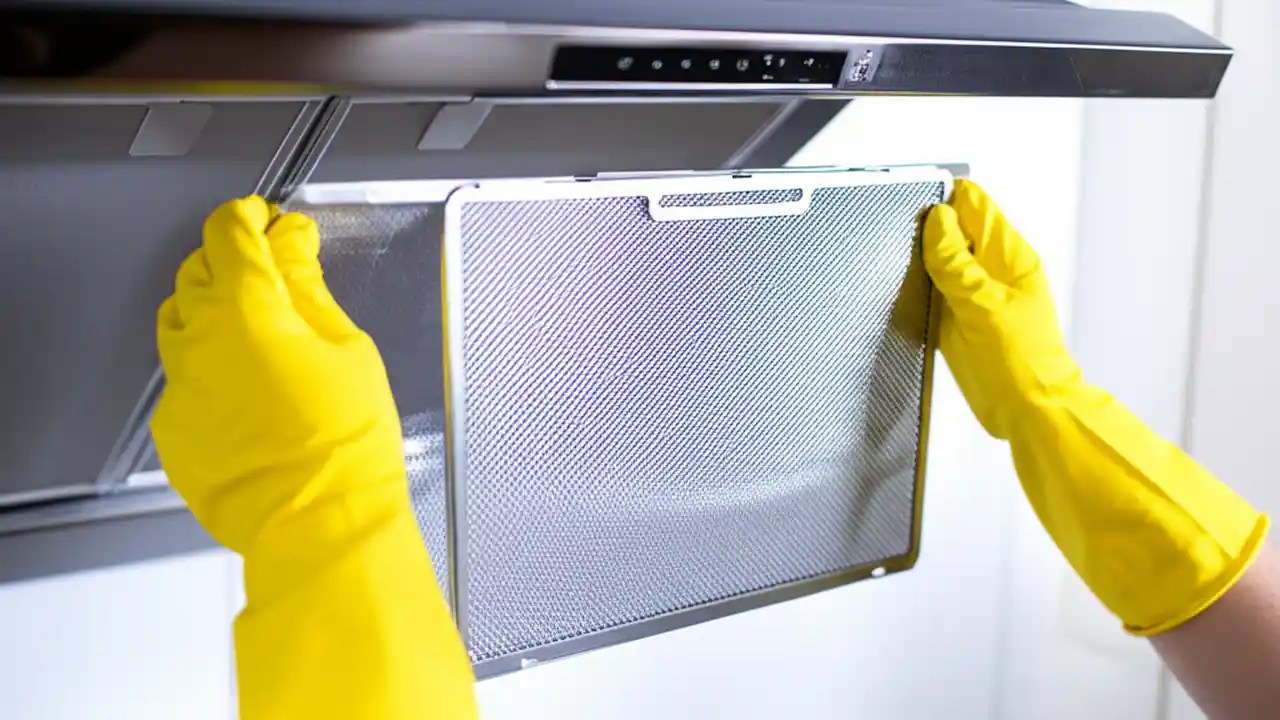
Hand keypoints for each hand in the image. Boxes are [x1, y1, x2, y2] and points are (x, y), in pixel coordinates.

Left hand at [151, 197, 475, 718]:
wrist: (321, 524)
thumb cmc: (347, 442)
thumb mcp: (346, 347)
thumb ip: (308, 286)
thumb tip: (292, 241)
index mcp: (247, 308)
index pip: (228, 233)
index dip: (249, 218)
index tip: (267, 221)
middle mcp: (199, 339)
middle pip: (196, 272)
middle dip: (231, 264)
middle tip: (274, 279)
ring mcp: (179, 386)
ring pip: (180, 325)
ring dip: (212, 314)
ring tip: (260, 340)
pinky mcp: (174, 428)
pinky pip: (182, 380)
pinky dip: (209, 372)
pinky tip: (250, 397)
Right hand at [922, 179, 1080, 438]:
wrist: (1030, 412)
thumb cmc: (1020, 361)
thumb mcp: (982, 306)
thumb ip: (955, 262)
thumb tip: (936, 218)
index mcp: (1008, 254)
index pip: (973, 203)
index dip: (943, 201)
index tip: (914, 213)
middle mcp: (992, 268)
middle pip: (953, 228)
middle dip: (926, 233)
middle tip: (907, 251)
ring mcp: (976, 293)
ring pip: (941, 260)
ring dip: (921, 264)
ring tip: (908, 277)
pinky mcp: (962, 318)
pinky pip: (936, 291)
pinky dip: (921, 291)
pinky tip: (908, 299)